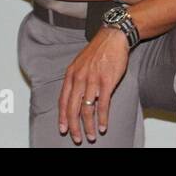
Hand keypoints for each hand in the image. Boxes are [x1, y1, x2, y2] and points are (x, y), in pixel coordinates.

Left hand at [58, 27, 128, 143]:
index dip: (62, 117)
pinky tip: (103, 126)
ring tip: (91, 136)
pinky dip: (102, 118)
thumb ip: (75, 79)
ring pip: (87, 109)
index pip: (63, 101)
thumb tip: (72, 97)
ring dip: (88, 126)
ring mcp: (93, 80)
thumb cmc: (98, 51)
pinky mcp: (107, 82)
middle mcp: (79, 78)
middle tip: (76, 138)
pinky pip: (103, 105)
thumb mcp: (79, 63)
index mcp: (71, 74)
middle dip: (73, 127)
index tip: (63, 129)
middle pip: (73, 108)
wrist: (113, 37)